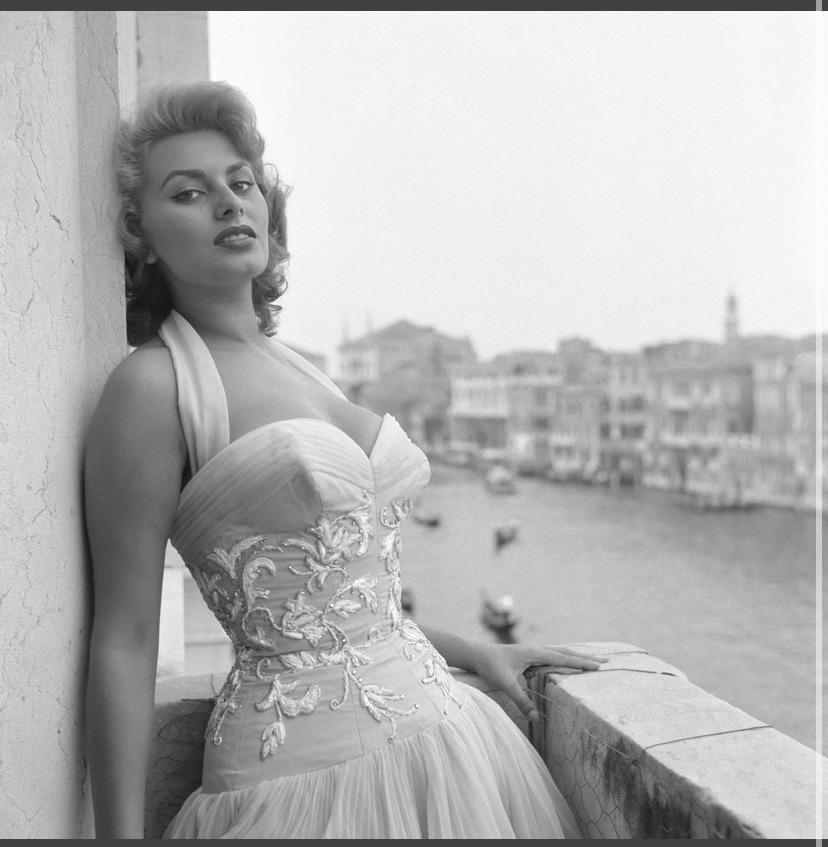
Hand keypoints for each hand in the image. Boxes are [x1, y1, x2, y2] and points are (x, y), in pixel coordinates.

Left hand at [470, 642, 606, 723]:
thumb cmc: (489, 666)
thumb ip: (521, 700)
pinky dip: (564, 657)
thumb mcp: (505, 684)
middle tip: (605, 662)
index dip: (581, 663)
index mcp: (534, 653)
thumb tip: (536, 717)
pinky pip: (552, 655)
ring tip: (592, 660)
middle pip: (566, 652)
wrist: (475, 654)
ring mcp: (532, 651)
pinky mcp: (528, 656)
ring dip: (576, 656)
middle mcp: (535, 650)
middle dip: (585, 657)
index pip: (563, 658)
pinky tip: (567, 662)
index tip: (599, 666)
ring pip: (560, 652)